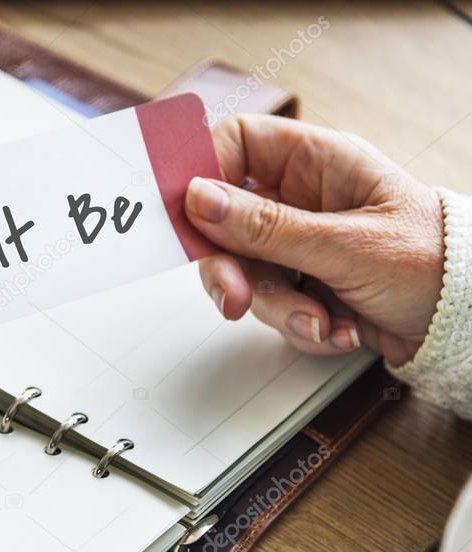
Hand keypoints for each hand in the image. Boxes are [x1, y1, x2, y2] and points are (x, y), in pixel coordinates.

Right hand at [185, 114, 444, 365]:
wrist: (466, 326)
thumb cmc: (435, 264)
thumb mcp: (347, 246)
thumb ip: (266, 227)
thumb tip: (198, 198)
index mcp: (317, 162)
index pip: (236, 144)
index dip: (203, 170)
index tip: (186, 211)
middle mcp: (301, 199)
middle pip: (226, 221)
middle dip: (230, 267)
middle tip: (234, 298)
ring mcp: (298, 244)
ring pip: (244, 272)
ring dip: (277, 308)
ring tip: (322, 323)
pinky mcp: (302, 286)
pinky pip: (269, 305)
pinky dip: (299, 325)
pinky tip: (339, 329)